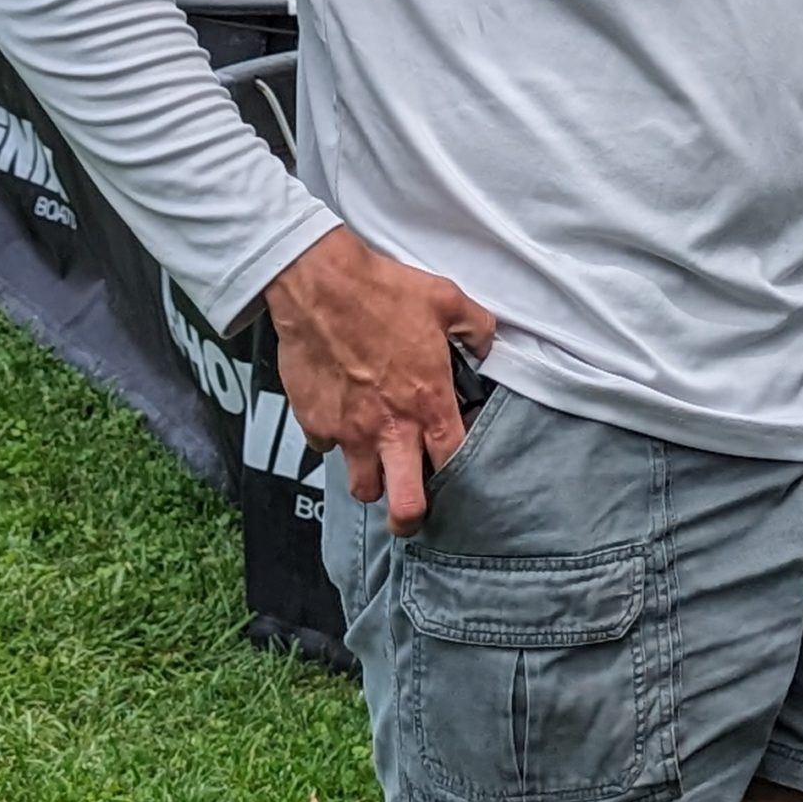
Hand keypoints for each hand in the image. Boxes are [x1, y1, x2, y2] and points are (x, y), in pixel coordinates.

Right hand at [265, 225, 496, 535]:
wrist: (319, 284)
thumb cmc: (380, 291)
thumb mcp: (447, 300)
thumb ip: (476, 328)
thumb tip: (488, 342)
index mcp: (428, 403)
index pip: (454, 462)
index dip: (460, 471)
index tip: (456, 467)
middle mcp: (389, 428)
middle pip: (405, 505)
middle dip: (412, 517)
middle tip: (413, 512)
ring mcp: (349, 431)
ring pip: (362, 487)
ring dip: (371, 480)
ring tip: (377, 463)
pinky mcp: (314, 423)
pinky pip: (326, 448)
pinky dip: (333, 441)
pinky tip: (341, 419)